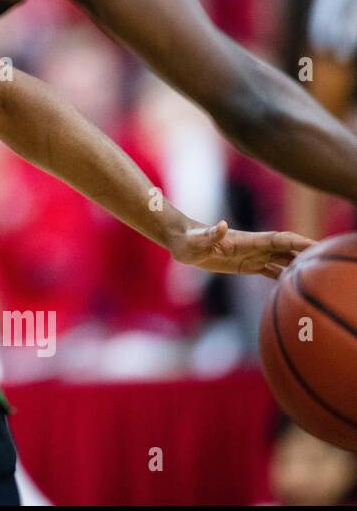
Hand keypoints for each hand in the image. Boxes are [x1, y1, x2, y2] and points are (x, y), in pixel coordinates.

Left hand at [168, 220, 313, 277]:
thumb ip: (210, 233)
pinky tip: (295, 286)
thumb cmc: (188, 239)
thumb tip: (221, 224)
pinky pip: (269, 270)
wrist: (181, 241)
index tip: (317, 245)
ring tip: (319, 275)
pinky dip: (284, 276)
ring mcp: (251, 255)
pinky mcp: (245, 265)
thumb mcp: (197, 239)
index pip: (279, 239)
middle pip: (287, 249)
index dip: (298, 241)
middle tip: (329, 259)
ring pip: (282, 260)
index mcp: (247, 240)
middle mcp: (253, 247)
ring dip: (299, 265)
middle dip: (308, 252)